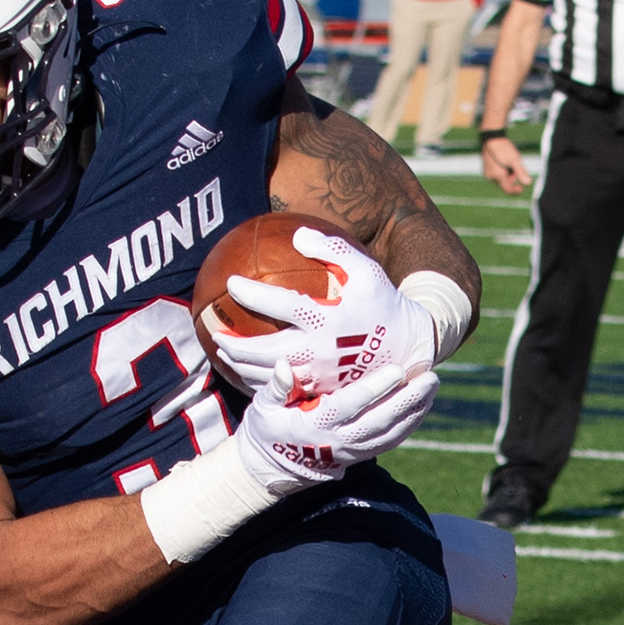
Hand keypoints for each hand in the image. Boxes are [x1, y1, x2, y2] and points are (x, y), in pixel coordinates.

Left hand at [210, 226, 435, 395]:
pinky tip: (248, 373)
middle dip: (235, 344)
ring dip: (242, 367)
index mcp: (329, 318)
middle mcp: (322, 350)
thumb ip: (333, 250)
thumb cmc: (383, 303)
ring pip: (271, 376)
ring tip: (224, 355)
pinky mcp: (323, 390)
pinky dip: (261, 382)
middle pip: (266, 351)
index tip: (231, 283)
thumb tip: (298, 234)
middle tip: (214, 333)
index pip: (282, 305)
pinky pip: (285, 389)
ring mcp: (321, 375)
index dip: (253, 294)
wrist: (409, 348)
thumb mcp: (367, 270)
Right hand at [230, 359, 437, 494]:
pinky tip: (422, 406)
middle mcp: (337, 442)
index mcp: (315, 426)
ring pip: (390, 434)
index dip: (375, 389)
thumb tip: (284, 367)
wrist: (271, 468)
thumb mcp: (263, 407)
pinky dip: (409, 425)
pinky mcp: (359, 456)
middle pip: (380, 421)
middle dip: (408, 399)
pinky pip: (390, 443)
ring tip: (432, 387)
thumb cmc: (266, 429)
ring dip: (414, 411)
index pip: (350, 406)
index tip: (396, 371)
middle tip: (430, 376)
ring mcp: (351, 452)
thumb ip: (276, 387)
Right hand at [481, 135, 530, 194]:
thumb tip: (528, 183)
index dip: (515, 191)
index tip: (522, 188)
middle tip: (516, 167)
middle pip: (504, 183)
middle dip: (512, 178)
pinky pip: (495, 173)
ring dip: (507, 174)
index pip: (507, 189)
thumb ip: (521, 172)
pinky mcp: (486, 167)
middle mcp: (491, 176)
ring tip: (510, 162)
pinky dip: (502, 171)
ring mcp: (487, 172)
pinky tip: (504, 161)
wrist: (491, 137)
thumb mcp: (514, 160)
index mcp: (498, 176)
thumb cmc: (503, 148)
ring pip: (500, 178)